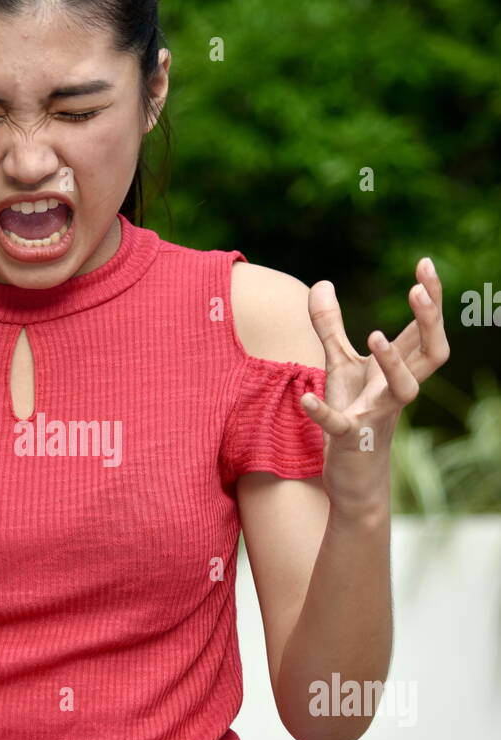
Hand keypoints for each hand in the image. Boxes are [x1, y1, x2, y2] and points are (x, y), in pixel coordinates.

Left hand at [299, 257, 449, 516]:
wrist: (352, 477)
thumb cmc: (352, 413)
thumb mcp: (338, 365)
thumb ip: (330, 326)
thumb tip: (321, 282)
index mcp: (398, 369)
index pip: (426, 329)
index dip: (431, 297)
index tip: (424, 262)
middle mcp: (397, 390)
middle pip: (432, 353)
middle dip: (429, 320)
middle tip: (417, 288)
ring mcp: (377, 415)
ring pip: (405, 389)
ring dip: (394, 362)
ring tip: (376, 335)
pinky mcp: (350, 440)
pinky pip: (342, 426)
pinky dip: (323, 412)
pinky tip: (306, 399)